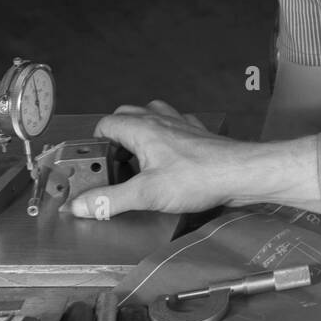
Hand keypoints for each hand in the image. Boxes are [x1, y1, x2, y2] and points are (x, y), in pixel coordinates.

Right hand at [65, 100, 247, 219]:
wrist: (240, 173)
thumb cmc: (199, 177)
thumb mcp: (146, 194)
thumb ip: (110, 199)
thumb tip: (80, 205)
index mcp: (143, 129)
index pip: (106, 124)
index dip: (96, 142)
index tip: (95, 163)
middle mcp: (161, 120)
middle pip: (127, 115)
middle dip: (115, 135)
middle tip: (114, 161)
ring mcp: (181, 125)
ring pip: (152, 115)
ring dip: (141, 129)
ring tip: (139, 155)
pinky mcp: (198, 134)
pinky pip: (176, 124)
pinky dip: (167, 133)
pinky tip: (170, 152)